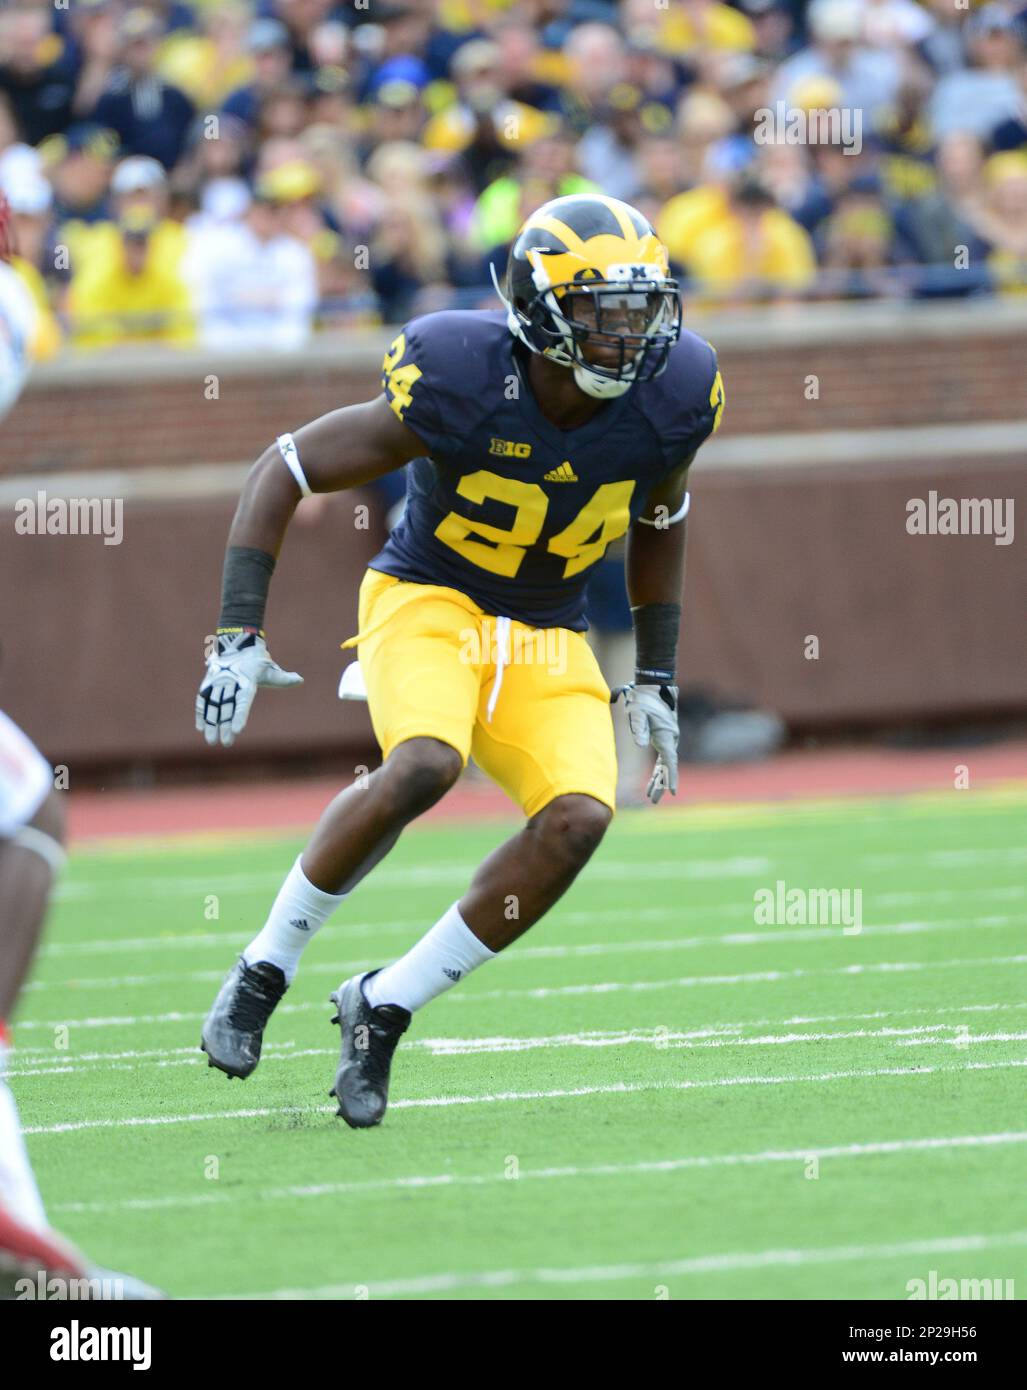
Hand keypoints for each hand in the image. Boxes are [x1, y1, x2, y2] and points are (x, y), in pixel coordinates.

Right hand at [195, 630, 302, 746]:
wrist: (237, 642)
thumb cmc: (257, 660)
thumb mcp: (270, 669)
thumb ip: (283, 678)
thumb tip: (299, 679)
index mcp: (246, 681)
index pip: (243, 701)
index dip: (240, 715)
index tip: (238, 730)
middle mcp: (230, 681)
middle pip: (226, 707)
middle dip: (225, 725)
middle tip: (226, 742)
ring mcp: (218, 681)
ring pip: (213, 705)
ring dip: (211, 723)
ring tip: (212, 740)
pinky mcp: (209, 682)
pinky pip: (203, 698)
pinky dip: (201, 713)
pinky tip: (201, 728)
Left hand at [611, 682, 678, 802]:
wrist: (654, 685)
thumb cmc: (645, 699)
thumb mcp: (639, 713)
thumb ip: (639, 729)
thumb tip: (640, 745)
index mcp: (666, 736)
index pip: (670, 762)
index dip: (671, 777)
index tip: (672, 791)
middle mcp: (670, 740)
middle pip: (667, 767)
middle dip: (661, 784)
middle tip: (654, 800)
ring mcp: (668, 739)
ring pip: (664, 764)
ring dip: (658, 779)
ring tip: (650, 796)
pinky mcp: (663, 737)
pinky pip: (662, 758)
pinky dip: (657, 770)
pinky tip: (653, 780)